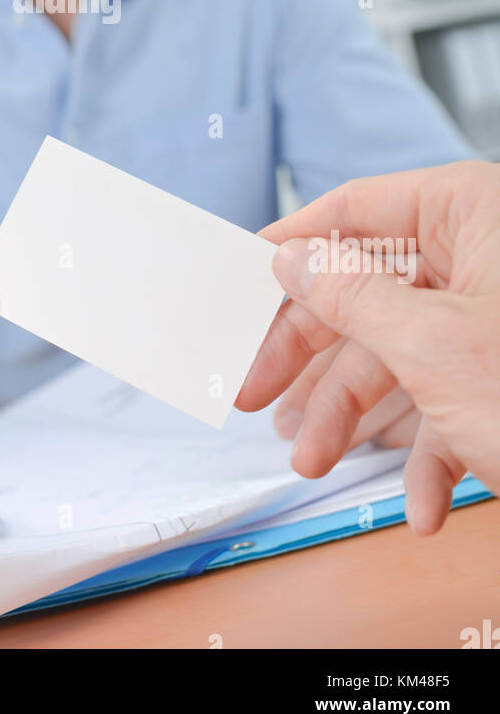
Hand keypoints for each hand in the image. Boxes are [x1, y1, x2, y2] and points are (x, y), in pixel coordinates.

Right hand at [236, 159, 499, 532]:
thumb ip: (348, 294)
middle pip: (368, 293)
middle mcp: (481, 259)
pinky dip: (431, 456)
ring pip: (402, 357)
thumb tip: (293, 260)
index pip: (357, 208)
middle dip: (314, 362)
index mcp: (469, 214)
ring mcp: (495, 321)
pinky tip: (423, 505)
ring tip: (314, 463)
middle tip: (255, 397)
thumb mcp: (430, 344)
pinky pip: (452, 403)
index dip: (292, 244)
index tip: (239, 278)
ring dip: (358, 423)